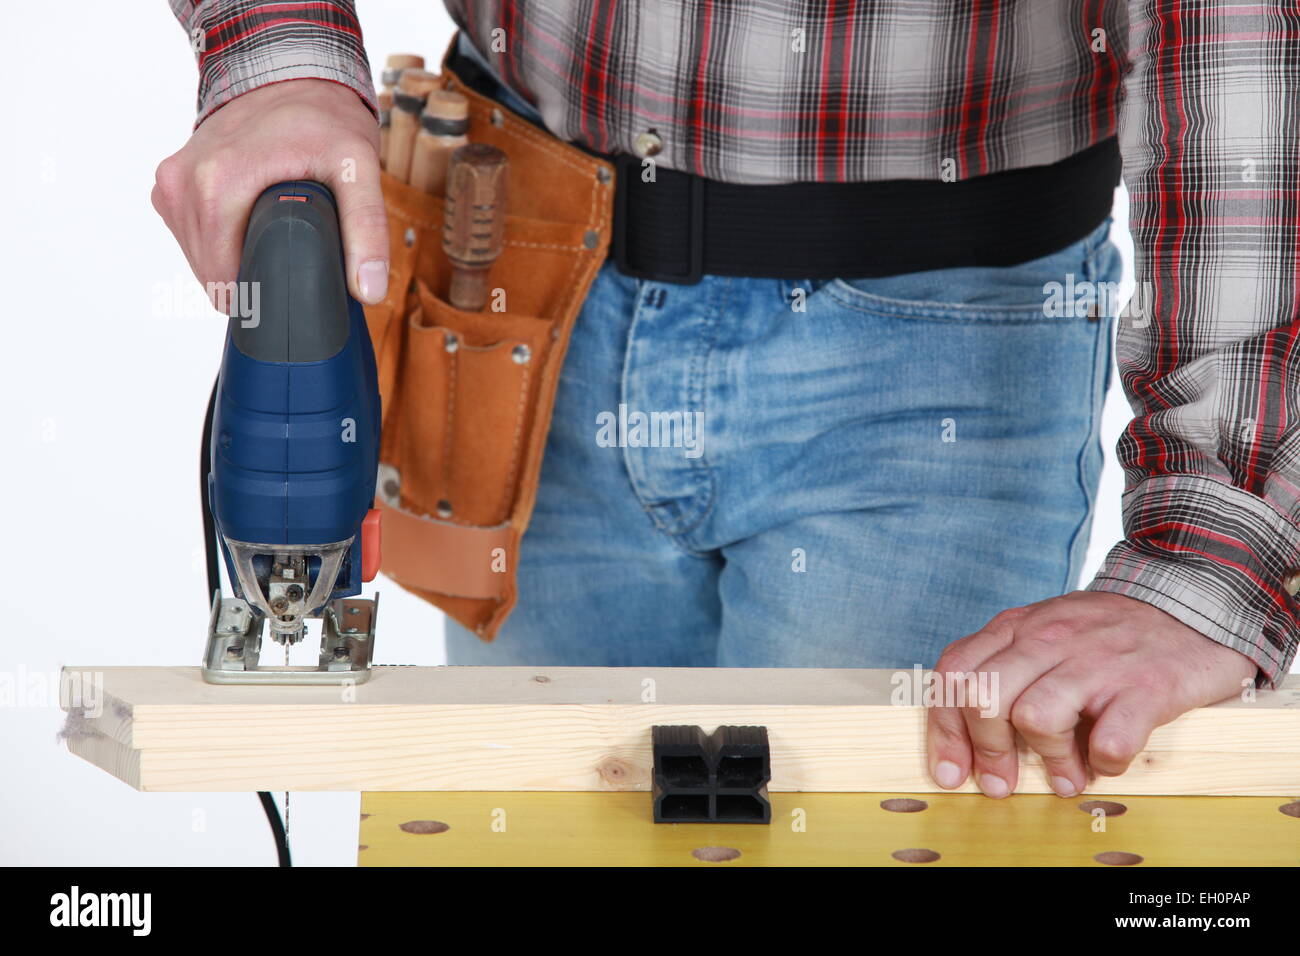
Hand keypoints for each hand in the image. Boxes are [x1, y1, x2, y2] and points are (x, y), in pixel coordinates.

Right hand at [151, 79, 387, 308]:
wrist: (287, 69)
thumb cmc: (322, 117)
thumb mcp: (358, 169)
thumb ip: (366, 229)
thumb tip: (368, 289)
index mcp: (217, 185)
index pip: (226, 281)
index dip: (264, 293)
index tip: (295, 285)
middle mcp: (183, 183)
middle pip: (212, 274)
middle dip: (253, 275)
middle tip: (294, 254)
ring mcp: (171, 182)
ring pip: (200, 258)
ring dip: (236, 258)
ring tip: (274, 231)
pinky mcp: (171, 183)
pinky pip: (193, 234)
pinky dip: (222, 239)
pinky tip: (253, 220)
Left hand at [925, 590, 1256, 796]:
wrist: (1189, 601)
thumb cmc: (1106, 631)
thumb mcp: (1043, 631)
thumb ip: (1005, 666)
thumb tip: (969, 736)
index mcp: (1017, 627)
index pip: (955, 672)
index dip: (945, 729)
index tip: (949, 771)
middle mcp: (1049, 639)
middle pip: (983, 697)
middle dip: (987, 751)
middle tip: (1002, 782)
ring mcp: (1096, 662)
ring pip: (1035, 717)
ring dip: (1048, 759)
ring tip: (1066, 776)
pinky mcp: (1145, 688)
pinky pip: (1108, 740)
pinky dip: (1104, 763)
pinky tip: (1108, 761)